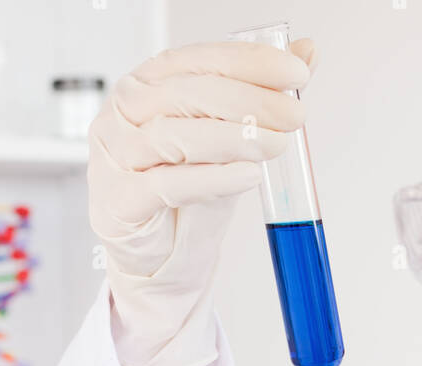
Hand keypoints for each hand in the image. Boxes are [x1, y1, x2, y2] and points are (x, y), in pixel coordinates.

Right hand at [88, 39, 314, 365]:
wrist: (155, 257)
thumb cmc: (184, 194)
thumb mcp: (228, 140)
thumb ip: (262, 95)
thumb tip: (306, 52)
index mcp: (150, 82)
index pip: (201, 59)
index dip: (250, 62)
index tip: (296, 71)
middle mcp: (125, 110)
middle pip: (189, 93)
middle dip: (250, 100)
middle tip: (294, 114)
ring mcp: (115, 155)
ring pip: (173, 135)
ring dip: (232, 137)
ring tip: (276, 144)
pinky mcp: (118, 201)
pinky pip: (166, 185)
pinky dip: (211, 179)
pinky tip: (247, 175)